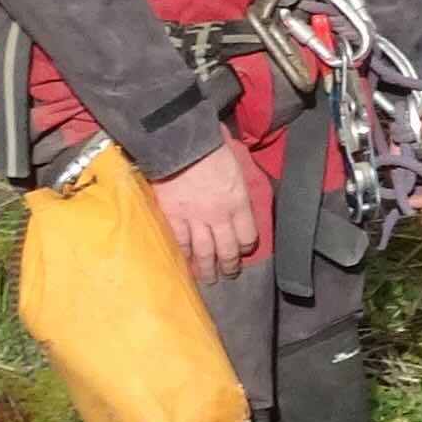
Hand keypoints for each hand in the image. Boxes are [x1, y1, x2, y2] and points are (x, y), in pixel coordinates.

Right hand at [151, 133, 265, 279]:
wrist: (182, 143)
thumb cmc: (212, 149)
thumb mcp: (236, 168)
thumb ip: (238, 189)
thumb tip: (239, 198)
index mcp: (239, 203)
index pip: (247, 236)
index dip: (246, 246)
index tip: (244, 250)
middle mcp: (219, 216)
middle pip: (227, 250)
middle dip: (229, 266)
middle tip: (229, 275)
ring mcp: (195, 219)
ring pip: (204, 252)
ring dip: (207, 268)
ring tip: (209, 278)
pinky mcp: (173, 217)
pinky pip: (181, 243)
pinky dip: (184, 256)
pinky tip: (186, 265)